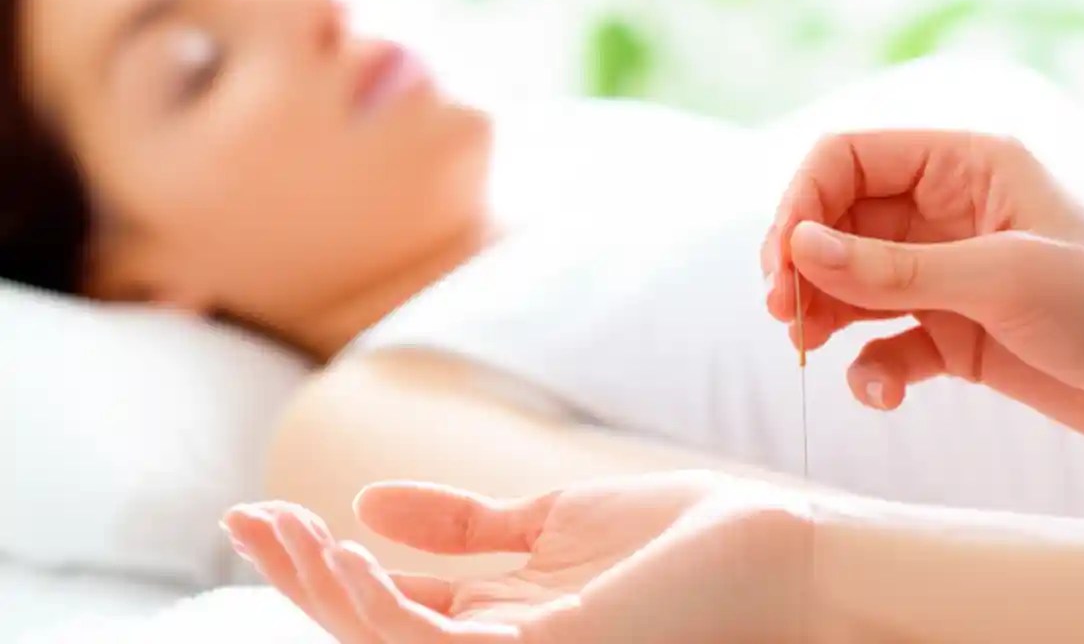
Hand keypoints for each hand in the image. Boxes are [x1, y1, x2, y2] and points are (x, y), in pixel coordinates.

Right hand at [222, 472, 815, 643]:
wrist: (789, 550)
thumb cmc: (693, 539)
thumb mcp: (556, 520)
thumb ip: (467, 523)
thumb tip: (369, 503)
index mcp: (508, 618)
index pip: (394, 601)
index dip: (321, 563)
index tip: (259, 511)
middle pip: (378, 630)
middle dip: (303, 582)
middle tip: (244, 522)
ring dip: (325, 594)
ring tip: (280, 532)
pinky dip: (383, 608)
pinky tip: (347, 552)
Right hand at [762, 130, 1083, 446]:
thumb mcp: (1000, 278)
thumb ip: (893, 267)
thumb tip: (798, 247)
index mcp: (962, 166)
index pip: (847, 160)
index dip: (802, 204)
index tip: (784, 263)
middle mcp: (945, 213)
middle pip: (834, 223)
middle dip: (801, 265)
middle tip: (784, 314)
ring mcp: (944, 276)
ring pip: (849, 283)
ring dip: (821, 314)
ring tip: (808, 348)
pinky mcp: (951, 334)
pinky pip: (883, 343)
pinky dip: (869, 369)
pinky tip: (882, 394)